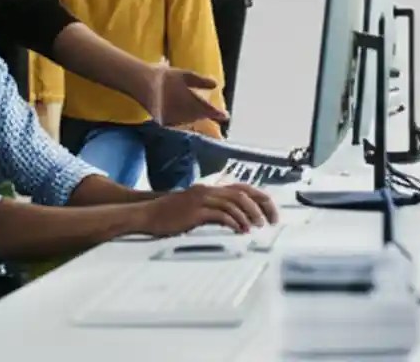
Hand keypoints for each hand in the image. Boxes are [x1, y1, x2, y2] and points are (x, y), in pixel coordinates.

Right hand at [137, 183, 276, 236]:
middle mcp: (208, 190)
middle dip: (260, 206)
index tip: (271, 211)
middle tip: (270, 221)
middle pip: (243, 193)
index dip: (260, 198)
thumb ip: (214, 209)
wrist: (147, 214)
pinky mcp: (195, 211)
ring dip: (249, 215)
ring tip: (257, 227)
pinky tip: (241, 230)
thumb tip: (235, 218)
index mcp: (210, 188)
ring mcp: (201, 199)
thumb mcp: (196, 208)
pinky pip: (221, 215)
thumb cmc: (170, 215)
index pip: (243, 188)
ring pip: (234, 203)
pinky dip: (234, 222)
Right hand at [145, 66, 229, 129]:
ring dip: (196, 117)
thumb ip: (201, 82)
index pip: (208, 110)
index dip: (218, 114)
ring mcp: (174, 119)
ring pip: (189, 120)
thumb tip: (216, 85)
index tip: (226, 116)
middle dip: (207, 114)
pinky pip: (179, 122)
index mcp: (192, 101)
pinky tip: (185, 114)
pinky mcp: (164, 121)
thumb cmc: (166, 77)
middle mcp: (184, 113)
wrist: (142, 83)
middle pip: (199, 117)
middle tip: (215, 113)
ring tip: (201, 113)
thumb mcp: (186, 75)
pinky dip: (184, 119)